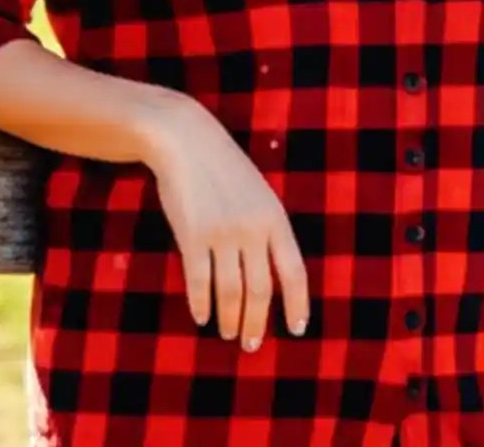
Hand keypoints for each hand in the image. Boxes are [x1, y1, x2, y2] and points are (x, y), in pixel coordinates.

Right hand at [138, 93, 309, 351]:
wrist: (185, 141)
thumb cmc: (222, 170)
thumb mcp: (258, 195)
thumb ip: (266, 230)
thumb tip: (271, 278)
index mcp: (275, 219)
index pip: (294, 272)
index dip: (298, 305)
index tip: (296, 330)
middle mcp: (252, 228)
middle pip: (260, 290)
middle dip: (257, 323)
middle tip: (251, 344)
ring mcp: (222, 232)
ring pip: (230, 291)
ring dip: (230, 319)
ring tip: (228, 334)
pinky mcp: (192, 234)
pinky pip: (198, 280)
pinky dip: (201, 304)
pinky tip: (201, 317)